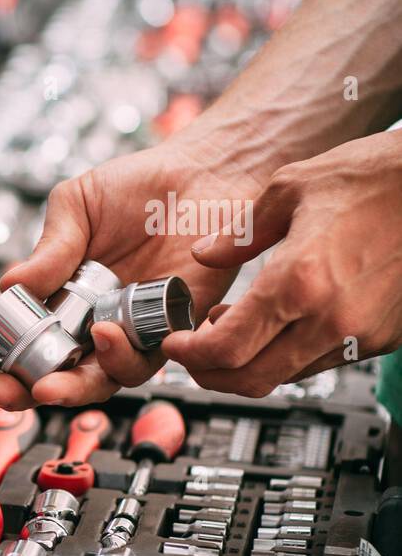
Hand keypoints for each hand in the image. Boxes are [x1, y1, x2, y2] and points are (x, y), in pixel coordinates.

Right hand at [0, 135, 266, 408]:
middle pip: (49, 370)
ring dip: (70, 388)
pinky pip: (145, 361)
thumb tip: (11, 285)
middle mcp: (89, 319)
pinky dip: (121, 358)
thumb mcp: (77, 206)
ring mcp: (128, 329)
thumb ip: (49, 249)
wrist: (205, 173)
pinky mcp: (170, 331)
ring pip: (96, 379)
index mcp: (57, 292)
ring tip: (51, 380)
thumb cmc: (141, 187)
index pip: (14, 330)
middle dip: (19, 389)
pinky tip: (106, 335)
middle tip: (0, 392)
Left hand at [162, 130, 401, 396]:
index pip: (226, 349)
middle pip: (251, 379)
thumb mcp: (293, 187)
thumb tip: (204, 255)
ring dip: (249, 363)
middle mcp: (331, 318)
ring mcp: (362, 333)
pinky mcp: (386, 337)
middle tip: (191, 352)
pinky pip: (322, 361)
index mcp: (299, 281)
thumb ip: (240, 231)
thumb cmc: (380, 176)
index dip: (189, 355)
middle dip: (210, 373)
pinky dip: (287, 354)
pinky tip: (278, 322)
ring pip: (286, 375)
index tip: (173, 344)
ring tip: (230, 326)